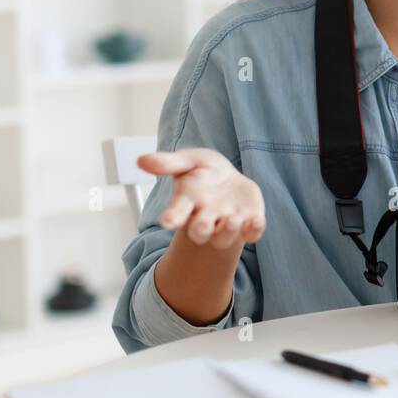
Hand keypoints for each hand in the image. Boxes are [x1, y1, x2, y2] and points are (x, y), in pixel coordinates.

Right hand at [138, 148, 264, 249]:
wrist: (228, 178)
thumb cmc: (202, 170)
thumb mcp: (188, 160)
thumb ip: (168, 162)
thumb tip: (141, 160)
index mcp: (187, 203)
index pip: (175, 214)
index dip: (171, 218)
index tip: (167, 221)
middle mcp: (205, 217)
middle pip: (200, 232)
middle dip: (202, 230)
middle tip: (204, 224)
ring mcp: (227, 222)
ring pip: (224, 236)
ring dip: (228, 231)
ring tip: (232, 219)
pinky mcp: (248, 222)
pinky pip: (251, 232)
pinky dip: (254, 229)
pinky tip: (255, 221)